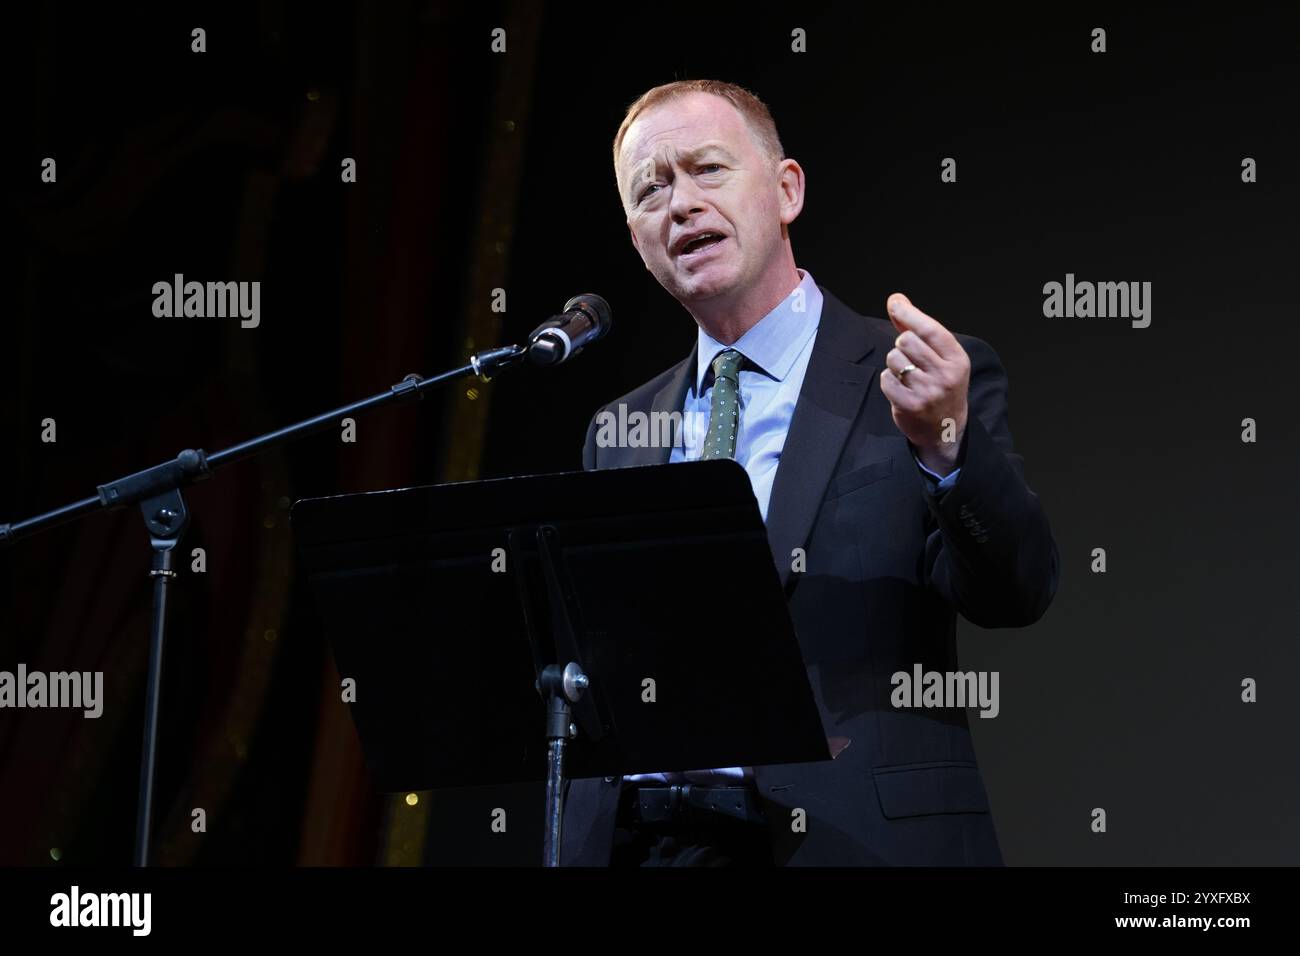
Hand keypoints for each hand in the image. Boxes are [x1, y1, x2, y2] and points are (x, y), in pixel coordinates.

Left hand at [879, 293, 969, 476]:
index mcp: (957, 359)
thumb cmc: (941, 385)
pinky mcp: (910, 405)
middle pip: (906, 341)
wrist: (946, 428)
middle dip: (902, 345)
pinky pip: (885, 379)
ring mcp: (928, 392)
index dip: (910, 313)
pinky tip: (901, 389)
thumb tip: (897, 301)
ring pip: (894, 359)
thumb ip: (918, 328)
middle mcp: (945, 375)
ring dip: (894, 364)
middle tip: (910, 358)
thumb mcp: (941, 357)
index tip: (896, 302)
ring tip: (907, 376)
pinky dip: (888, 381)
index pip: (930, 329)